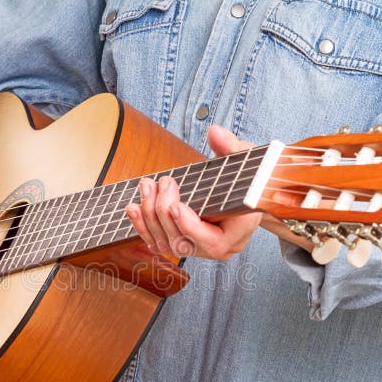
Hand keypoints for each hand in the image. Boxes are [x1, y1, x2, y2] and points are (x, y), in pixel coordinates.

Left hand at [125, 125, 261, 259]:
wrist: (244, 192)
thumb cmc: (248, 176)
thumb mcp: (244, 158)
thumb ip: (230, 146)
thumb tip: (214, 132)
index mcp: (239, 232)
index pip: (214, 243)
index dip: (190, 227)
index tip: (175, 206)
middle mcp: (221, 247)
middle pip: (185, 243)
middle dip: (164, 213)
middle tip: (163, 183)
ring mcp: (200, 249)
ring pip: (168, 244)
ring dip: (150, 217)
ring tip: (146, 187)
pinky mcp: (184, 244)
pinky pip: (159, 243)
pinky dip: (143, 226)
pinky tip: (134, 208)